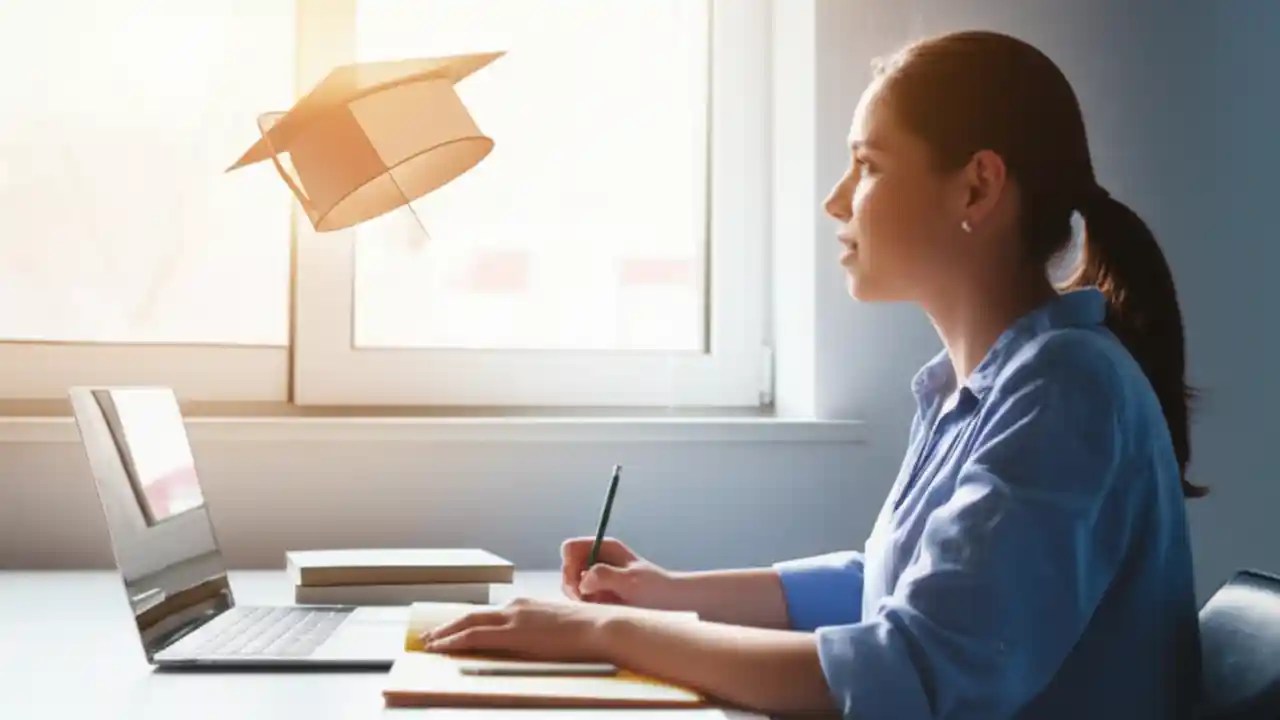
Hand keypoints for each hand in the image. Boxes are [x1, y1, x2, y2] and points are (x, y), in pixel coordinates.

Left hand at [422, 597, 616, 661]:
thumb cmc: (591, 632)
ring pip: (469, 623)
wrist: (603, 628)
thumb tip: (537, 646)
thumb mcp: (562, 630)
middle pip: (474, 615)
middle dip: (449, 625)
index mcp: (528, 606)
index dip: (468, 622)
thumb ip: (544, 635)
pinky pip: (474, 636)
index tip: (454, 629)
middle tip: (431, 636)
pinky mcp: (513, 632)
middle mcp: (517, 607)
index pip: (490, 615)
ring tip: (429, 643)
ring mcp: (514, 617)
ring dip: (446, 633)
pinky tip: (442, 648)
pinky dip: (454, 641)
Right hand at [560, 536, 677, 607]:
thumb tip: (582, 582)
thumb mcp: (630, 582)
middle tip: (588, 599)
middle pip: (567, 567)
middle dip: (572, 584)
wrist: (670, 603)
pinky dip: (586, 605)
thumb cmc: (655, 589)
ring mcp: (597, 576)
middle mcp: (598, 559)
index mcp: (604, 547)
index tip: (580, 583)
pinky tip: (602, 609)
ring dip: (579, 597)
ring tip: (599, 605)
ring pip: (571, 585)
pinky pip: (580, 598)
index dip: (569, 565)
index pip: (570, 548)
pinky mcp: (599, 593)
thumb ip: (604, 576)